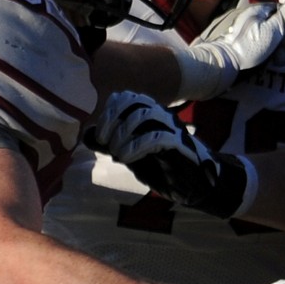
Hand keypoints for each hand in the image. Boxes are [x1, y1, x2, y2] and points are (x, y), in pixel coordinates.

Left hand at [87, 91, 251, 216]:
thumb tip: (87, 136)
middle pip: (132, 100)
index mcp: (151, 115)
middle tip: (104, 142)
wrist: (198, 186)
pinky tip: (128, 158)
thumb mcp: (133, 156)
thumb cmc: (165, 170)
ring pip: (144, 114)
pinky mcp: (181, 145)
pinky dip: (136, 146)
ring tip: (117, 152)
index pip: (125, 97)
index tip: (99, 136)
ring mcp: (173, 128)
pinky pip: (157, 137)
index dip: (108, 113)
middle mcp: (162, 116)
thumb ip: (113, 144)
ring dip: (124, 133)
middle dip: (112, 119)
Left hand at [175, 0, 284, 99]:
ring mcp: (237, 25)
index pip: (280, 12)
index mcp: (257, 10)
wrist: (220, 62)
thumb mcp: (272, 32)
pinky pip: (250, 38)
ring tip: (272, 59)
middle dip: (281, 37)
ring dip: (271, 45)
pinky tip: (258, 58)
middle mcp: (246, 13)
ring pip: (262, 31)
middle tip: (282, 54)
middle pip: (271, 22)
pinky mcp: (230, 36)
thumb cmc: (248, 48)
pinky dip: (258, 47)